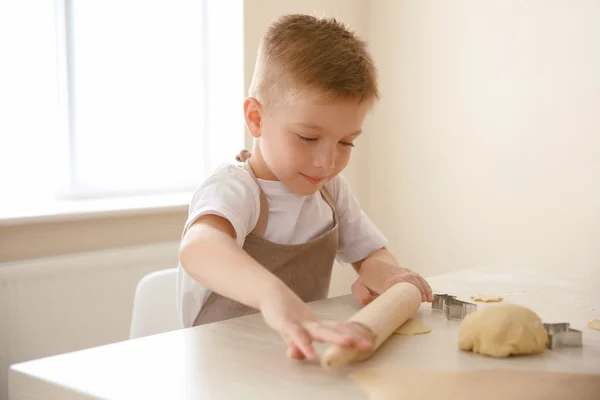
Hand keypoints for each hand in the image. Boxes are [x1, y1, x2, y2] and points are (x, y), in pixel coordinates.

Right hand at [259, 282, 373, 360]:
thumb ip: (296, 344)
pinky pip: (297, 336)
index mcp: (317, 325)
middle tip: (368, 344)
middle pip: (335, 330)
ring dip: (335, 337)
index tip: (370, 339)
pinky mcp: (286, 324)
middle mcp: (312, 323)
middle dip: (352, 337)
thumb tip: (296, 354)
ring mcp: (300, 322)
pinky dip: (304, 345)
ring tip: (349, 343)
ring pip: (320, 331)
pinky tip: (312, 355)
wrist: (270, 293)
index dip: (354, 334)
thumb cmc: (285, 313)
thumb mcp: (291, 333)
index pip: (339, 329)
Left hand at [351, 256, 433, 304]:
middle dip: (416, 292)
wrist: (374, 263)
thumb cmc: (367, 278)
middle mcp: (396, 275)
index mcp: (385, 280)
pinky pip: (419, 278)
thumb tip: (372, 304)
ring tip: (427, 300)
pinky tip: (429, 295)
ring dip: (423, 289)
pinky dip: (425, 286)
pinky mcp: (409, 273)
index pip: (396, 285)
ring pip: (416, 279)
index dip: (403, 293)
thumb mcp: (358, 287)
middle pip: (409, 282)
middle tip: (420, 302)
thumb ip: (363, 297)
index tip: (409, 301)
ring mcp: (404, 273)